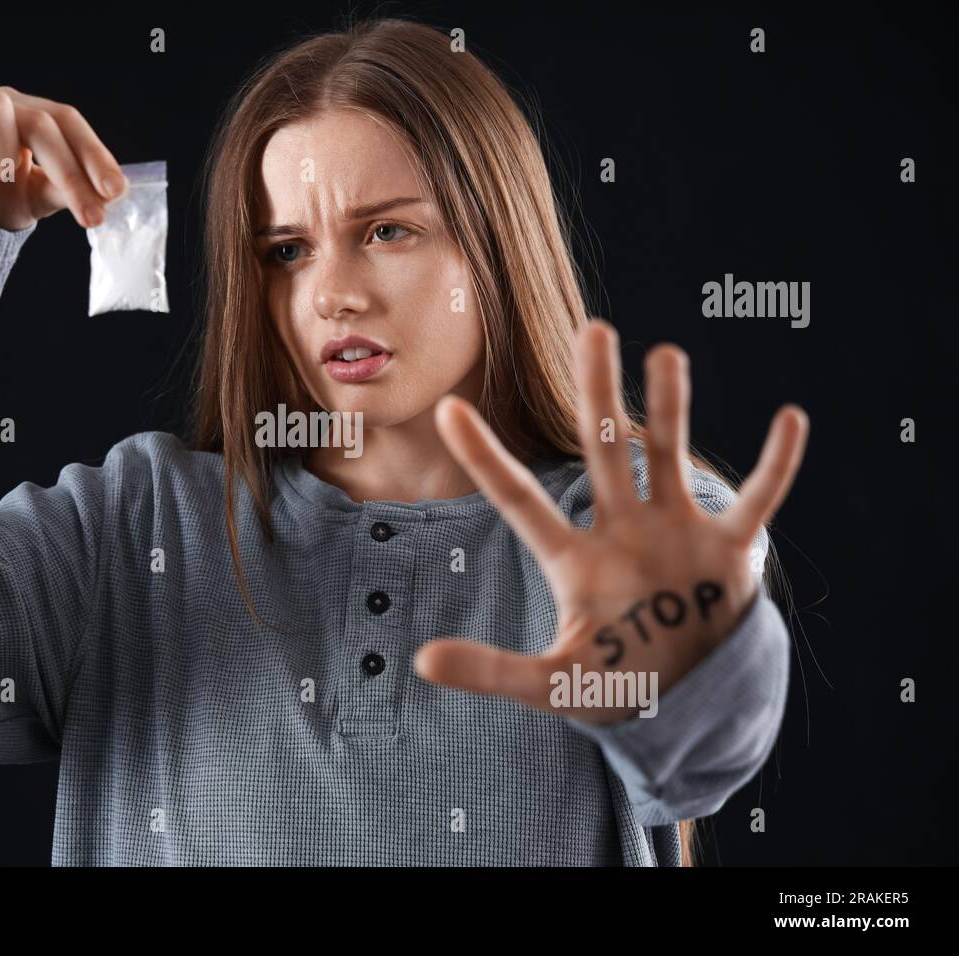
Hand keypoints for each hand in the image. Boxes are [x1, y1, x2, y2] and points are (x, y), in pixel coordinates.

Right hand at [0, 85, 124, 230]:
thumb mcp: (34, 200)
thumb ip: (64, 191)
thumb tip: (106, 196)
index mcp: (30, 117)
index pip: (68, 124)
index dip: (94, 155)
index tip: (116, 192)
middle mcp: (1, 106)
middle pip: (42, 122)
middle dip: (70, 172)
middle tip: (90, 215)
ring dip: (8, 150)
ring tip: (4, 178)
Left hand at [414, 320, 808, 724]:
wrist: (684, 701)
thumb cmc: (614, 684)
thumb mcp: (550, 683)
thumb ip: (490, 670)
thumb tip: (419, 662)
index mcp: (573, 558)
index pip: (519, 498)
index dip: (485, 458)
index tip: (448, 408)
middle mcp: (621, 529)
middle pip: (603, 450)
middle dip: (597, 394)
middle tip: (591, 329)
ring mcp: (676, 533)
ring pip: (668, 456)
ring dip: (669, 408)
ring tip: (665, 354)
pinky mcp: (728, 551)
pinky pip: (757, 500)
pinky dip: (775, 466)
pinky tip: (790, 419)